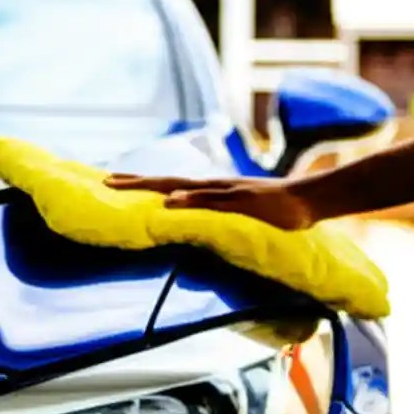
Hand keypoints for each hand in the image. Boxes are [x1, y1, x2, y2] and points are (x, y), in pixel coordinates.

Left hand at [104, 173, 316, 229]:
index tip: (118, 184)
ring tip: (124, 185)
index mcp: (212, 192)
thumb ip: (224, 221)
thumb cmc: (278, 210)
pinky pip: (210, 201)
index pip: (171, 187)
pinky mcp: (240, 201)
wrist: (308, 199)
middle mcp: (214, 187)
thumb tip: (205, 233)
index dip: (145, 185)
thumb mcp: (244, 218)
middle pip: (168, 182)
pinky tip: (169, 201)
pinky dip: (188, 200)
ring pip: (182, 188)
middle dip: (136, 182)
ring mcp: (226, 192)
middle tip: (105, 180)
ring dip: (152, 186)